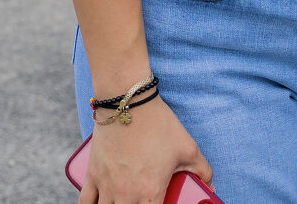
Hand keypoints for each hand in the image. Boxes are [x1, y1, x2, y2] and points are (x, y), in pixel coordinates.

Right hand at [81, 98, 212, 203]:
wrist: (129, 102)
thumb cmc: (159, 124)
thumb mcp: (188, 148)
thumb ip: (203, 171)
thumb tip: (210, 186)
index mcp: (149, 192)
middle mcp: (125, 194)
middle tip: (144, 200)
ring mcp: (106, 186)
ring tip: (126, 200)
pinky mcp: (92, 175)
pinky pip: (85, 203)